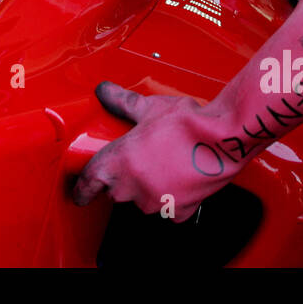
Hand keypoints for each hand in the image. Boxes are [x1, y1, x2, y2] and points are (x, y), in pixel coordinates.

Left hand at [72, 82, 219, 221]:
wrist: (221, 139)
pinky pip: (168, 209)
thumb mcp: (148, 107)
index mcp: (116, 163)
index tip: (80, 194)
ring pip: (141, 199)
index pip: (87, 184)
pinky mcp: (177, 212)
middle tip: (138, 159)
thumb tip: (106, 91)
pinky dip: (172, 199)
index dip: (82, 189)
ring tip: (163, 162)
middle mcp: (130, 187)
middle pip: (115, 190)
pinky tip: (180, 179)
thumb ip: (122, 102)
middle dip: (122, 178)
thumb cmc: (185, 123)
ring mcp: (153, 202)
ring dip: (147, 187)